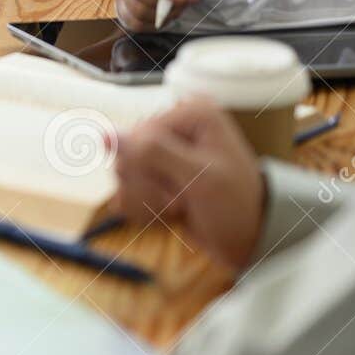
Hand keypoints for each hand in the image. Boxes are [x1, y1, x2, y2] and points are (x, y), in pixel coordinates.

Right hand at [111, 98, 266, 269]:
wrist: (248, 240)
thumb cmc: (236, 207)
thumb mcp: (200, 178)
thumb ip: (153, 152)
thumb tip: (107, 135)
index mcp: (191, 113)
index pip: (138, 137)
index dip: (152, 170)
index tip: (183, 190)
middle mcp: (175, 126)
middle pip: (126, 155)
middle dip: (150, 188)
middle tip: (182, 200)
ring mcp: (163, 150)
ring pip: (123, 174)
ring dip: (147, 201)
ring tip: (179, 207)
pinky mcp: (155, 173)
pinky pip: (125, 188)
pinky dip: (144, 208)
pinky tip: (169, 213)